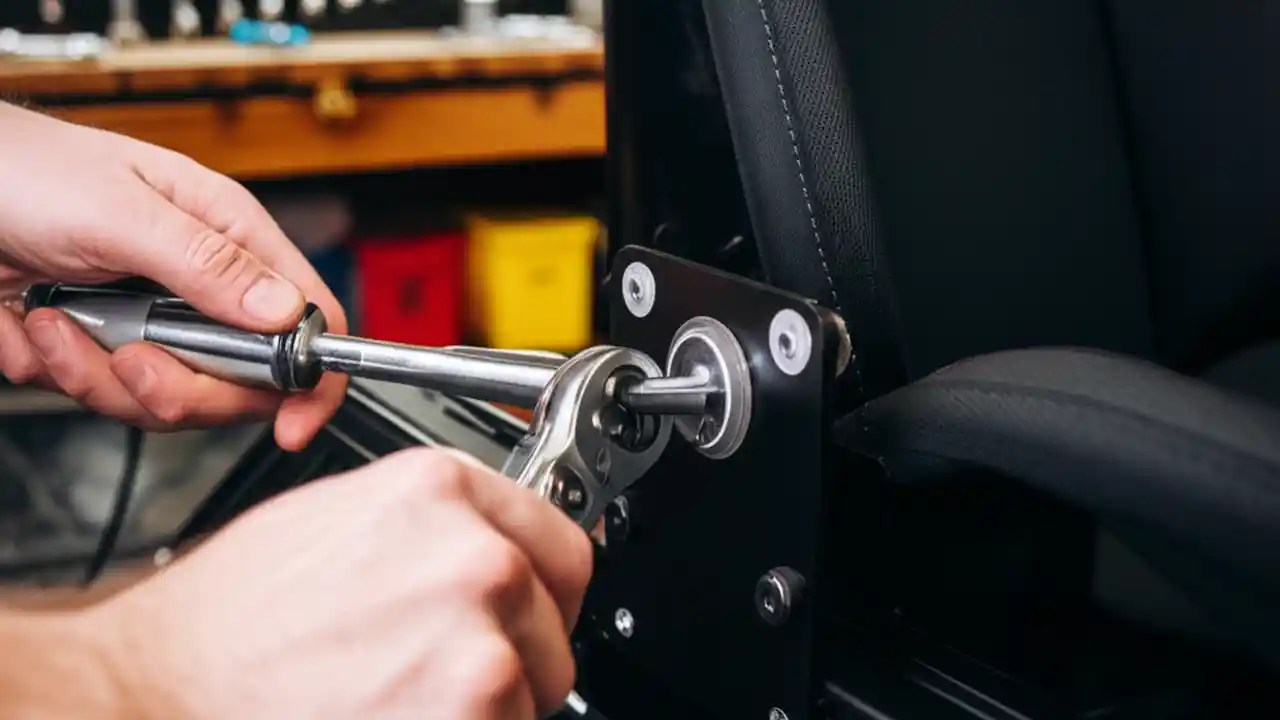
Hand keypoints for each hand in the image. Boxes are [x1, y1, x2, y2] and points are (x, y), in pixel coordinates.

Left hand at [0, 103, 346, 448]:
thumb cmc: (22, 169)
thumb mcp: (120, 210)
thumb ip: (207, 265)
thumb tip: (285, 310)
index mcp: (227, 237)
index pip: (306, 318)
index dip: (311, 378)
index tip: (292, 423)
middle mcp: (197, 284)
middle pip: (236, 382)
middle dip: (176, 386)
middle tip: (129, 359)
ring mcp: (148, 319)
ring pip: (164, 397)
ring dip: (98, 374)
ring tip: (54, 322)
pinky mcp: (99, 343)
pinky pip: (100, 393)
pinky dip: (56, 369)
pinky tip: (31, 323)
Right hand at [89, 449, 593, 719]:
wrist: (159, 689)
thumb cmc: (233, 616)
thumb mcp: (344, 518)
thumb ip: (437, 522)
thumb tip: (498, 537)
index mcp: (440, 490)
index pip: (559, 536)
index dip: (543, 578)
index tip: (534, 597)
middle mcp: (473, 557)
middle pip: (554, 613)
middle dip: (519, 642)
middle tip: (450, 663)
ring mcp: (479, 641)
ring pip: (537, 683)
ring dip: (493, 699)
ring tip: (409, 693)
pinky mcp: (475, 712)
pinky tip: (405, 716)